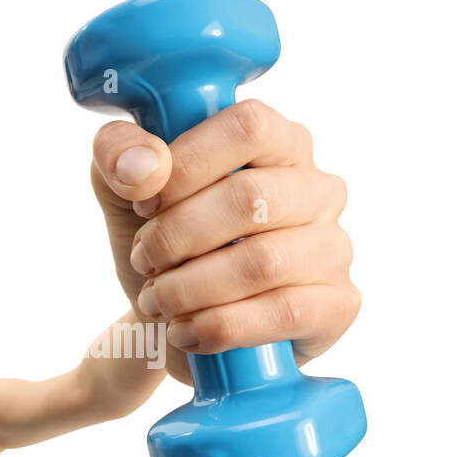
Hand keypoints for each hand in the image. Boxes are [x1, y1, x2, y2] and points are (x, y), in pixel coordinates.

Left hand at [89, 98, 360, 383]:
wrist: (177, 323)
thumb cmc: (166, 244)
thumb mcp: (124, 192)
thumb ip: (118, 155)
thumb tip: (144, 169)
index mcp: (278, 142)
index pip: (247, 126)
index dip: (188, 163)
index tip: (146, 203)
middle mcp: (317, 188)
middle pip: (250, 197)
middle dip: (177, 236)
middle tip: (144, 260)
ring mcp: (333, 247)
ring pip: (262, 262)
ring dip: (190, 287)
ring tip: (156, 300)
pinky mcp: (338, 304)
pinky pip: (284, 313)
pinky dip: (218, 326)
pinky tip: (185, 330)